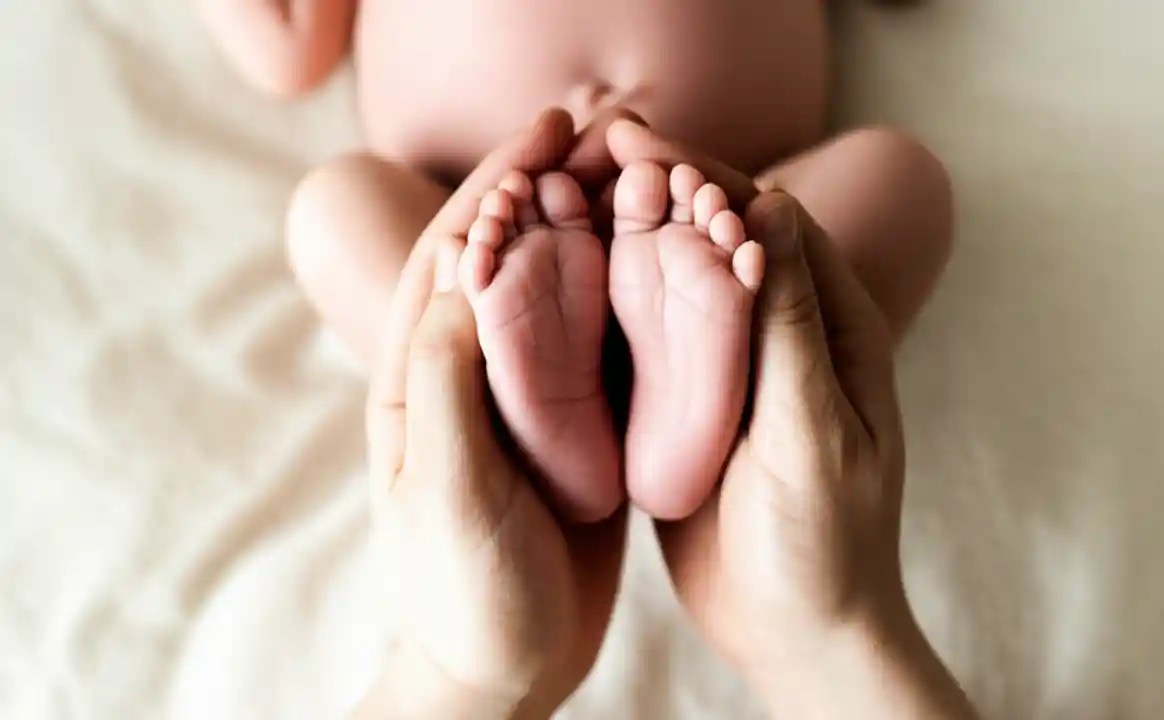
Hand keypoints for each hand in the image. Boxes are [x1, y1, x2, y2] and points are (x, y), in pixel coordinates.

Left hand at [353, 109, 625, 718]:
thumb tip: (465, 279)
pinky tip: (671, 265)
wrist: (503, 671)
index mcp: (419, 383)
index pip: (448, 261)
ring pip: (556, 293)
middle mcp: (467, 377)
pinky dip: (627, 297)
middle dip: (546, 190)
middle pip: (505, 257)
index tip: (541, 138)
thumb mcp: (450, 497)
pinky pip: (597, 347)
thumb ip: (452, 394)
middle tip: (606, 137)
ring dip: (594, 232)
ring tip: (650, 183)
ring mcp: (521, 400)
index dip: (491, 189)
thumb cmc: (462, 597)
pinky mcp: (570, 429)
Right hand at [607, 120, 975, 717]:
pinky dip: (612, 305)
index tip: (634, 140)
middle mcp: (785, 333)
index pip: (768, 220)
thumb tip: (775, 205)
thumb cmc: (824, 541)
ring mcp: (735, 369)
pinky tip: (559, 283)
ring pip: (678, 282)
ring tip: (557, 203)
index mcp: (833, 327)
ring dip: (628, 240)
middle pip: (716, 238)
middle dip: (656, 192)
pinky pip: (651, 340)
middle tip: (582, 156)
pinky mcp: (693, 405)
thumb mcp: (812, 431)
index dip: (702, 171)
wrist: (796, 631)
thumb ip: (789, 325)